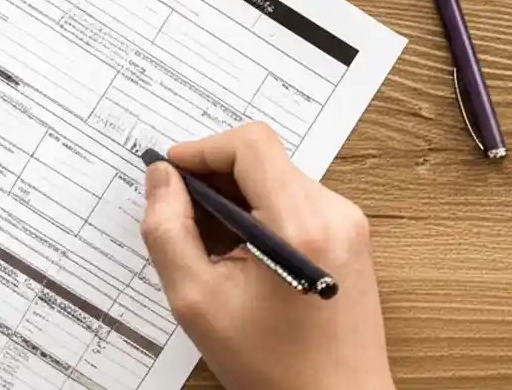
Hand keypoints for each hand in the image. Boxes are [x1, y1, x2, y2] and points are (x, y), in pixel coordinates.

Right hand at [140, 123, 393, 389]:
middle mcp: (334, 213)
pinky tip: (240, 258)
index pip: (250, 144)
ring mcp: (348, 224)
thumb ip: (168, 230)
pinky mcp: (350, 237)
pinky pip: (296, 203)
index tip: (169, 173)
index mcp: (301, 224)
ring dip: (236, 200)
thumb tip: (161, 178)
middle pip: (262, 160)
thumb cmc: (273, 367)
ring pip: (276, 180)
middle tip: (181, 220)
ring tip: (211, 249)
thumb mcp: (197, 301)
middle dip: (214, 180)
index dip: (202, 149)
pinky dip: (260, 215)